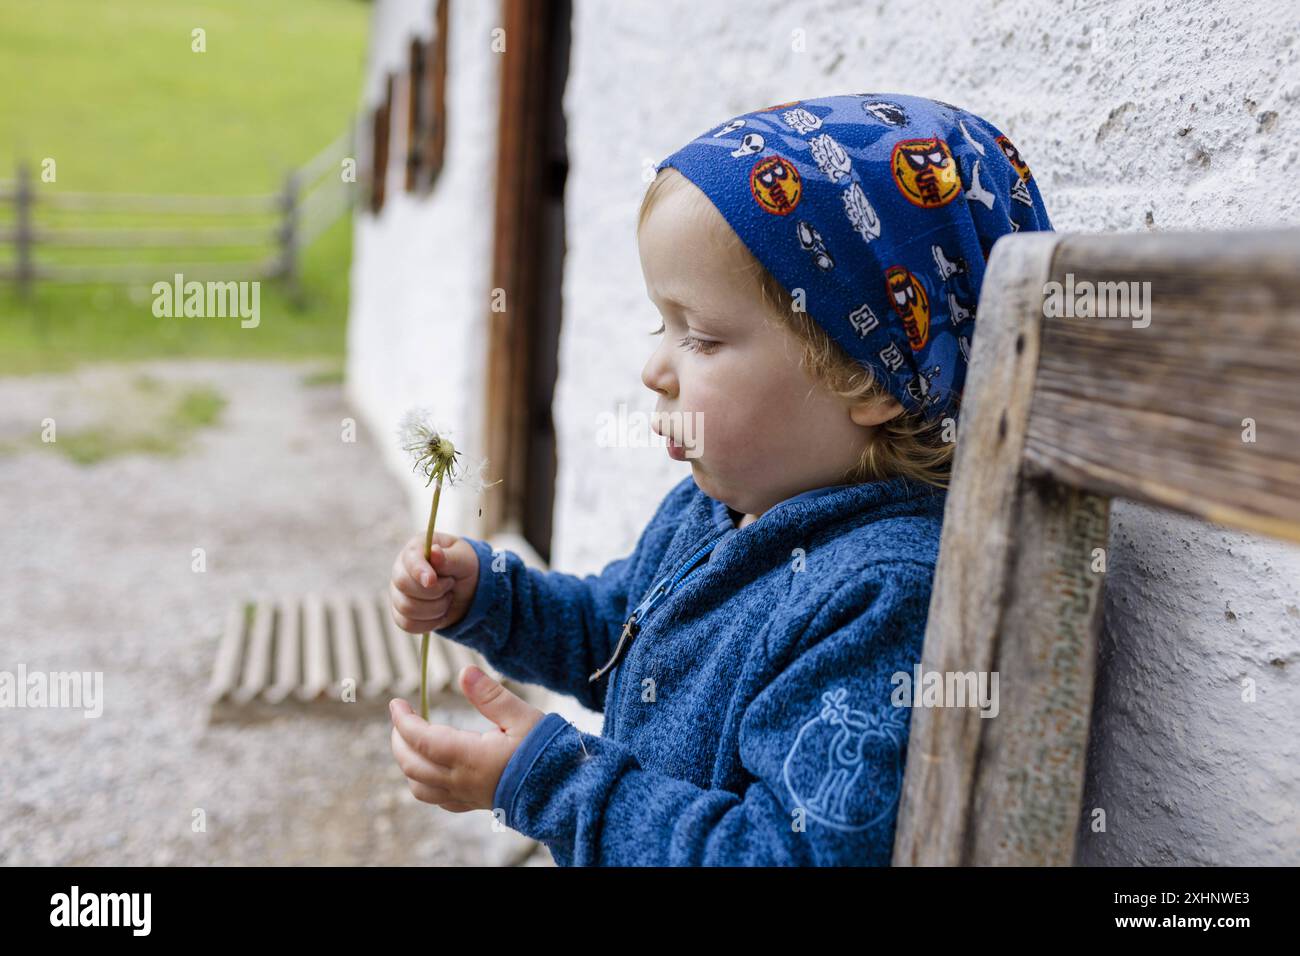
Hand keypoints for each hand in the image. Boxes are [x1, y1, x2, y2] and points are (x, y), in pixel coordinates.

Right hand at [389, 532, 479, 633]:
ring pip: (406, 607)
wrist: (466, 588)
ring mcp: (398, 592)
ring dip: (435, 608)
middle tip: (451, 584)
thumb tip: (434, 551)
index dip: (419, 571)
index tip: (432, 581)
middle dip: (433, 591)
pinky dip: (429, 623)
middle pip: (403, 584)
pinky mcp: (401, 613)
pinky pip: (407, 624)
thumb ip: (449, 557)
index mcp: (416, 549)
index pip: (409, 559)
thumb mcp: (464, 559)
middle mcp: (401, 569)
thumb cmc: (463, 566)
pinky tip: (441, 613)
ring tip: (448, 597)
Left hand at [390, 665, 547, 812]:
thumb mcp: (523, 716)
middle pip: (412, 765)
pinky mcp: (475, 804)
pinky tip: (433, 767)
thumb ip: (491, 696)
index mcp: (470, 757)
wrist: (566, 791)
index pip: (421, 740)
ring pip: (419, 787)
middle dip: (399, 739)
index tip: (397, 703)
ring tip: (412, 741)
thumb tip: (464, 672)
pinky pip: (437, 799)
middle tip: (402, 717)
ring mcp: (467, 796)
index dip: (403, 721)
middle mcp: (462, 781)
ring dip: (408, 763)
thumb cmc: (547, 751)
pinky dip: (424, 782)